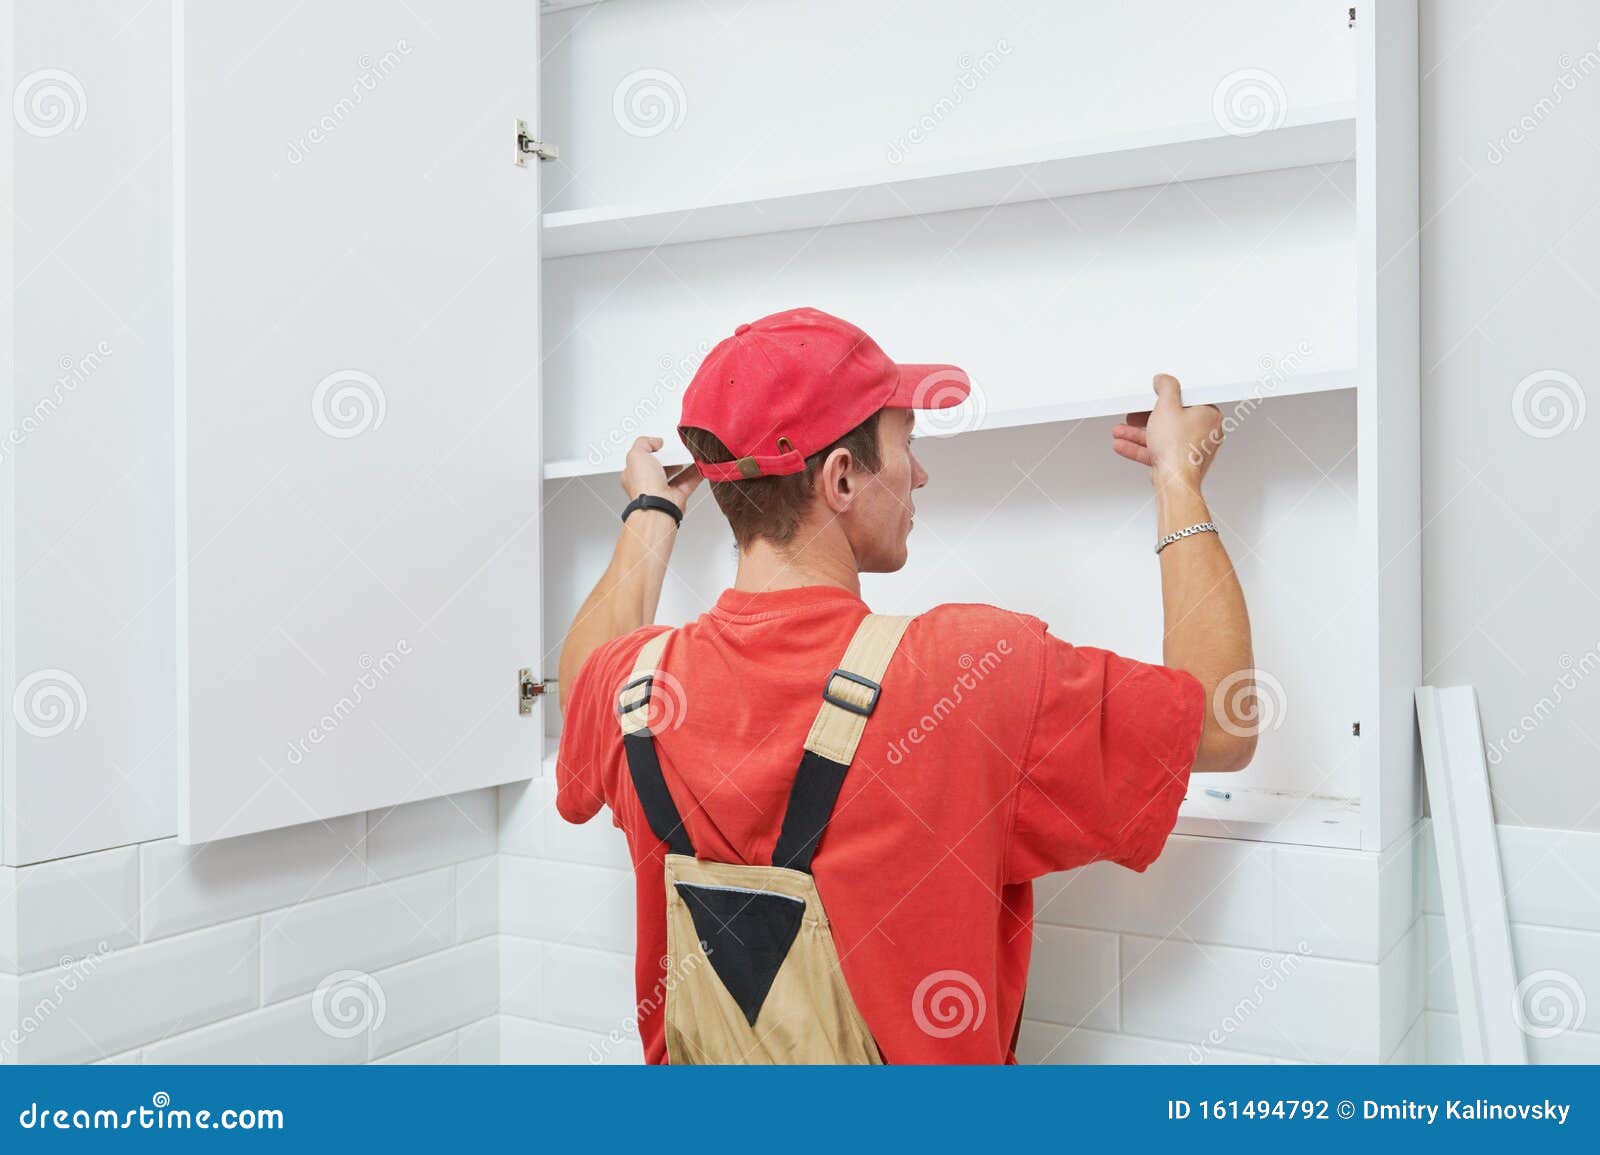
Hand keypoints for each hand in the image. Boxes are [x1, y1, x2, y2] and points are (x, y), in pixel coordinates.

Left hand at [621, 435, 702, 515]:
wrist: (658, 506)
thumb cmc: (644, 485)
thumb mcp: (636, 454)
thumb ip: (644, 443)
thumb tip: (655, 441)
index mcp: (633, 475)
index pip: (641, 459)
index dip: (649, 450)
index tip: (659, 444)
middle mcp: (648, 484)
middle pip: (660, 466)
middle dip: (669, 457)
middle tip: (674, 450)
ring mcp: (663, 491)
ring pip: (676, 474)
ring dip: (683, 464)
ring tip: (689, 454)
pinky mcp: (678, 496)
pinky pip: (689, 481)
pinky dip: (696, 473)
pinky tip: (699, 464)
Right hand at [1111, 374, 1223, 488]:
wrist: (1175, 481)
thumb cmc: (1178, 448)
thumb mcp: (1167, 407)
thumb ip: (1166, 388)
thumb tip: (1165, 380)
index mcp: (1209, 415)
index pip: (1187, 399)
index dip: (1167, 397)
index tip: (1155, 396)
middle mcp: (1204, 432)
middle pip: (1171, 418)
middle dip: (1146, 418)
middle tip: (1135, 414)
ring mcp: (1191, 449)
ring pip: (1162, 436)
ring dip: (1139, 433)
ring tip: (1122, 431)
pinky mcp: (1179, 463)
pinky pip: (1158, 451)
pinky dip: (1141, 448)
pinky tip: (1125, 445)